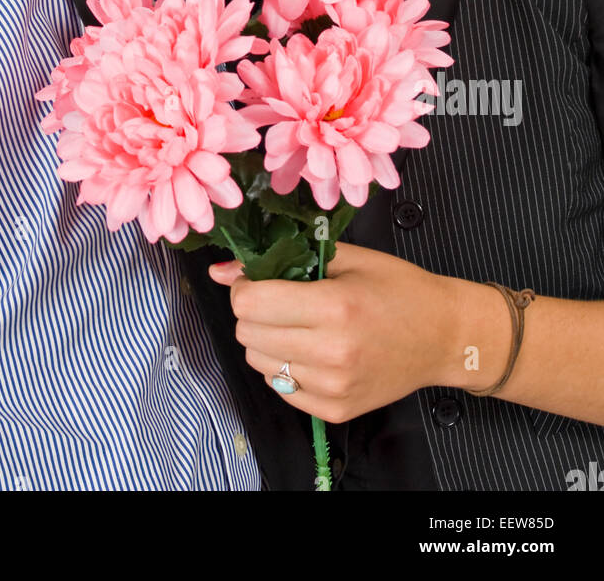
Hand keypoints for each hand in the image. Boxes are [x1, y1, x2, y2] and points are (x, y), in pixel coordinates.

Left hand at [208, 242, 458, 422]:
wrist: (444, 336)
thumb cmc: (400, 290)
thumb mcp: (348, 258)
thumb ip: (286, 258)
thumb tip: (223, 270)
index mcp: (334, 307)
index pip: (250, 303)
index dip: (245, 287)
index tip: (258, 280)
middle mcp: (331, 352)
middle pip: (248, 334)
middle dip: (254, 312)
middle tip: (280, 300)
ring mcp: (333, 386)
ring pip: (258, 363)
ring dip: (266, 340)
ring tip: (298, 325)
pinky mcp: (336, 409)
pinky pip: (280, 387)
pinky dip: (284, 367)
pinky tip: (310, 349)